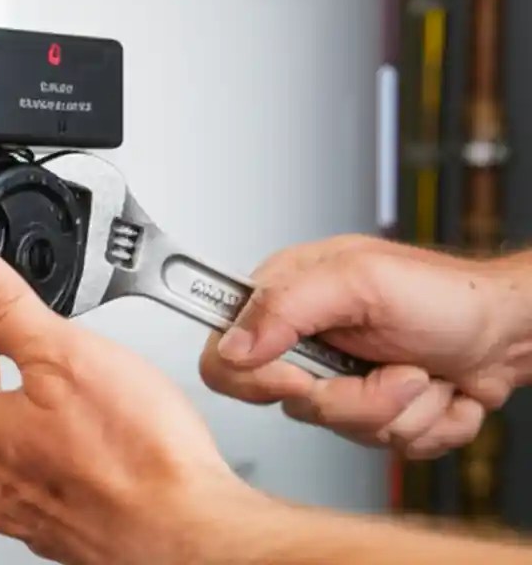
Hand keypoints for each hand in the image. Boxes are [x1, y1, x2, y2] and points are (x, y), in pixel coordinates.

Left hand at [0, 234, 261, 564]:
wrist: (189, 535)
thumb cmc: (135, 458)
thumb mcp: (62, 353)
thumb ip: (1, 305)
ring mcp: (31, 513)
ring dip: (5, 419)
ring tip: (30, 391)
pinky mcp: (69, 531)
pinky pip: (38, 484)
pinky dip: (43, 455)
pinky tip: (74, 444)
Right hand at [200, 234, 531, 459]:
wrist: (510, 333)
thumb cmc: (447, 295)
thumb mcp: (360, 281)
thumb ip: (287, 306)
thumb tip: (233, 345)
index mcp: (284, 300)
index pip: (223, 355)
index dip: (257, 378)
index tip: (303, 376)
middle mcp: (304, 343)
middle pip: (291, 406)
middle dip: (359, 397)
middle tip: (398, 367)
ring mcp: (337, 382)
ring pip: (340, 431)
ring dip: (401, 410)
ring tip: (424, 372)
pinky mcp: (370, 412)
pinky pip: (380, 447)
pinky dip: (424, 425)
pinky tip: (437, 390)